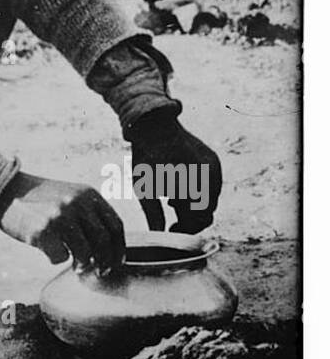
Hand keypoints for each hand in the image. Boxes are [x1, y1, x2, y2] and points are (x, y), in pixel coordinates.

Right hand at [0, 171, 124, 273]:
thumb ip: (89, 214)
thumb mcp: (70, 195)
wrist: (5, 191)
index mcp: (87, 194)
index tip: (116, 261)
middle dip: (104, 262)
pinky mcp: (43, 231)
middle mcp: (76, 204)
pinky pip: (60, 258)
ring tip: (75, 264)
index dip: (119, 248)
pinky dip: (56, 259)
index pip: (115, 225)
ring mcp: (60, 217)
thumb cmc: (39, 199)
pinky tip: (49, 251)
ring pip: (84, 253)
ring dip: (82, 264)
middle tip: (100, 271)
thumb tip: (109, 248)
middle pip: (103, 242)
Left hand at [126, 110, 222, 232]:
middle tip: (172, 219)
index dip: (185, 229)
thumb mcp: (144, 187)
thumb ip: (153, 214)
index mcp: (191, 184)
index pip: (198, 220)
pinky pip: (213, 186)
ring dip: (195, 205)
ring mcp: (214, 168)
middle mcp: (208, 176)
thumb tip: (159, 235)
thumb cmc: (145, 157)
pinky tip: (180, 188)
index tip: (171, 229)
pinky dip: (200, 191)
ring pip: (211, 200)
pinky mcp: (215, 161)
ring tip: (172, 200)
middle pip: (206, 212)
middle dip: (190, 219)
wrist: (155, 124)